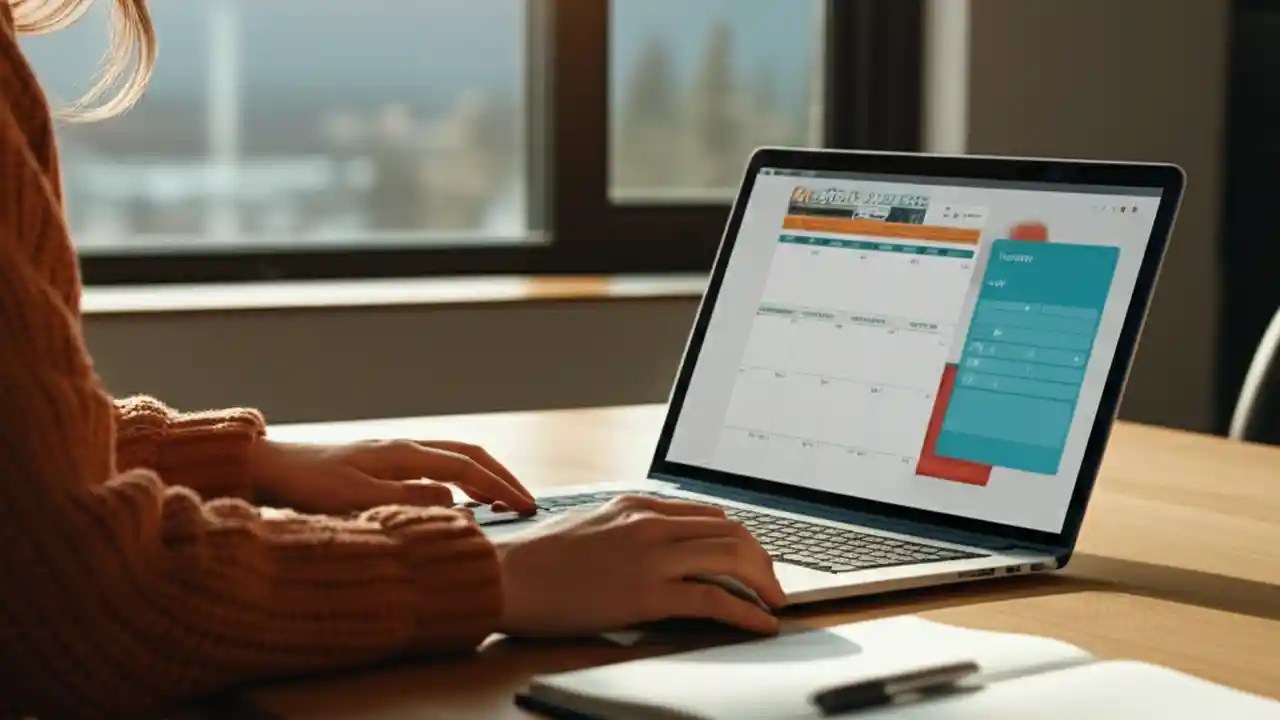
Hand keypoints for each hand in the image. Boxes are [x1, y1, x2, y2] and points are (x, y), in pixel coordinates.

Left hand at [247, 438, 535, 514]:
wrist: (267, 467)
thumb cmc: (307, 487)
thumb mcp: (358, 499)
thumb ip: (408, 499)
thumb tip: (456, 500)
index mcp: (403, 454)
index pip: (467, 468)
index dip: (500, 487)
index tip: (526, 509)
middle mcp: (403, 447)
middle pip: (468, 453)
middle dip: (501, 476)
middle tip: (527, 501)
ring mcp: (391, 453)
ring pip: (453, 456)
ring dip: (483, 476)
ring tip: (501, 500)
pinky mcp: (379, 462)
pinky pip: (435, 464)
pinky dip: (460, 477)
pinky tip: (457, 496)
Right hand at [495, 495, 784, 635]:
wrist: (506, 576)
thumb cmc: (538, 559)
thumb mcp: (590, 524)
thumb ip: (628, 527)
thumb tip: (659, 542)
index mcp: (637, 505)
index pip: (709, 514)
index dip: (740, 538)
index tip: (753, 558)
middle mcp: (651, 523)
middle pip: (731, 531)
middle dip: (762, 560)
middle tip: (773, 584)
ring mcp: (651, 556)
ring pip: (732, 557)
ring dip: (764, 582)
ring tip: (775, 603)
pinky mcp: (648, 593)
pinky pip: (714, 599)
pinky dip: (747, 612)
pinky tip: (761, 622)